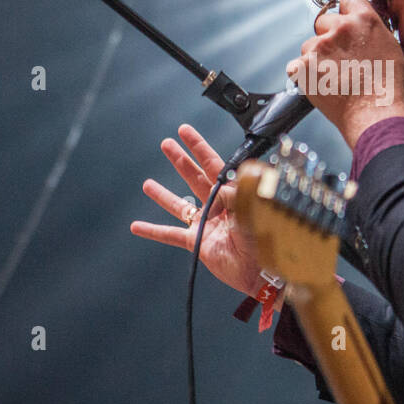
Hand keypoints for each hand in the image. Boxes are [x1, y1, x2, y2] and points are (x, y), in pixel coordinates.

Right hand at [129, 124, 261, 296]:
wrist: (262, 272)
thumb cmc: (266, 240)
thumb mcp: (256, 209)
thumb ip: (244, 189)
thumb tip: (241, 168)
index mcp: (233, 193)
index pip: (213, 164)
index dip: (198, 147)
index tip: (185, 131)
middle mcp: (218, 206)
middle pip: (194, 178)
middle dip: (180, 160)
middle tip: (166, 144)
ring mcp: (206, 224)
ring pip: (180, 204)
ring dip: (163, 194)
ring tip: (147, 184)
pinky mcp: (197, 243)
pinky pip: (171, 234)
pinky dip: (153, 230)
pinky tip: (137, 226)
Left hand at [286, 0, 403, 148]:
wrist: (376, 116)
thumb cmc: (391, 88)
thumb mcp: (400, 51)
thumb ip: (384, 33)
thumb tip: (379, 30)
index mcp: (364, 20)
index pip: (347, 0)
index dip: (347, 14)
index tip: (348, 27)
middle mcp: (340, 28)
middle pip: (323, 21)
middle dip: (329, 36)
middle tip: (341, 59)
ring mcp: (319, 47)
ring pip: (309, 45)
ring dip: (317, 57)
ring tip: (333, 78)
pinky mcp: (304, 67)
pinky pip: (295, 66)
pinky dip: (303, 75)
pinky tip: (319, 85)